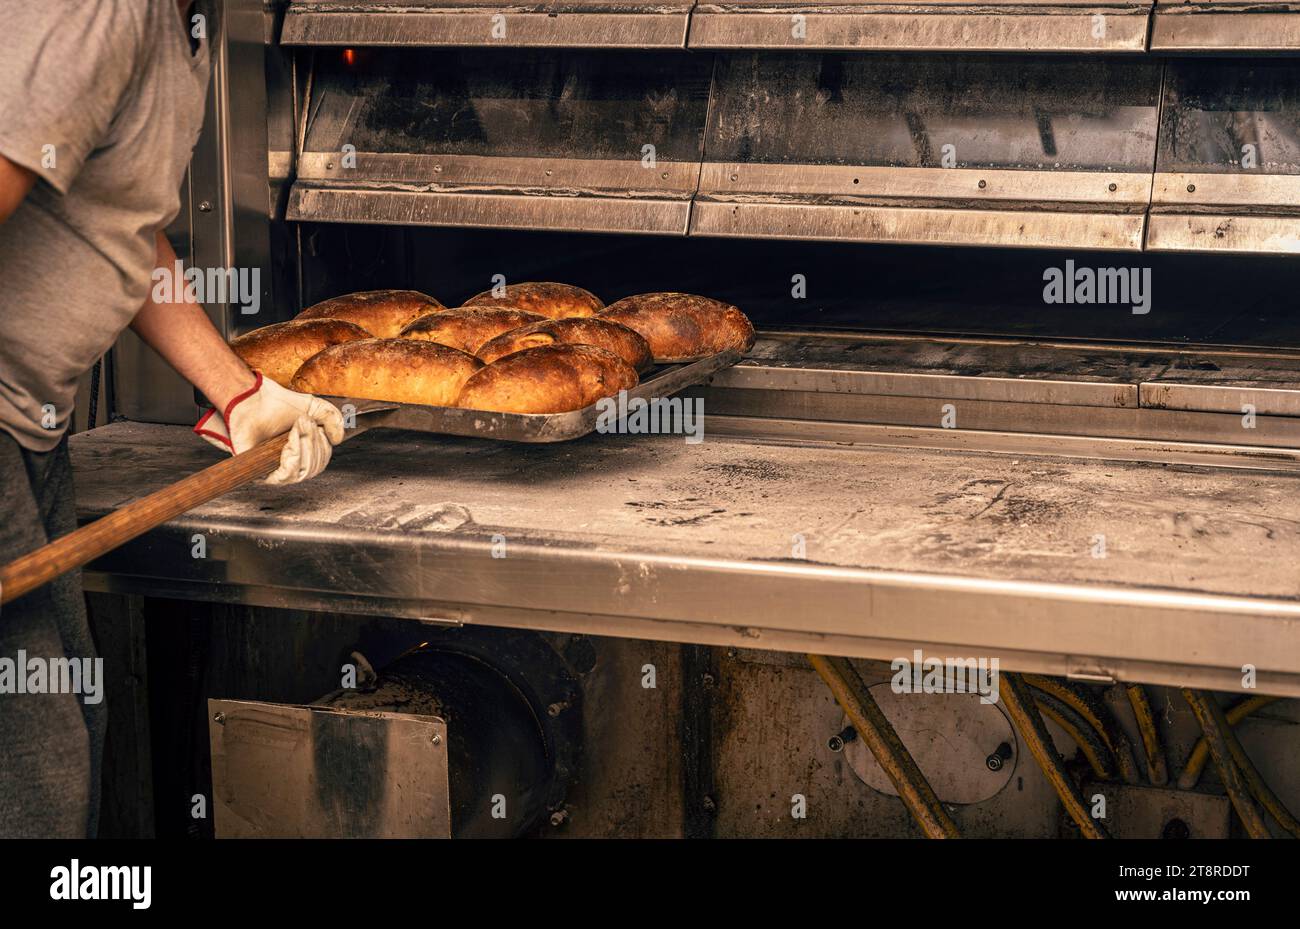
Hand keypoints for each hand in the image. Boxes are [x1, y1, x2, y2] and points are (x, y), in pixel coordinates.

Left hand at [194, 373, 344, 484]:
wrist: (254, 400)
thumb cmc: (277, 404)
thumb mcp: (315, 407)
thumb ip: (333, 419)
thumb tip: (337, 440)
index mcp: (301, 451)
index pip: (321, 461)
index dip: (324, 445)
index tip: (317, 425)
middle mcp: (288, 464)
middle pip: (315, 468)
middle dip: (314, 443)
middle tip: (305, 423)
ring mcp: (276, 470)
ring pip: (304, 472)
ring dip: (306, 447)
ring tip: (297, 428)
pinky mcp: (263, 474)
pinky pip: (288, 474)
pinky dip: (295, 455)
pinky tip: (291, 439)